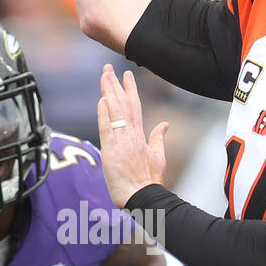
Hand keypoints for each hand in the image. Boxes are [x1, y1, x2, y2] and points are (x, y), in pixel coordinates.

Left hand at [97, 65, 167, 206]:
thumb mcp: (158, 157)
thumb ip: (158, 138)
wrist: (144, 197)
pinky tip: (102, 100)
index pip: (135, 106)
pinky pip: (107, 129)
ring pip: (114, 112)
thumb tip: (164, 124)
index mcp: (141, 135)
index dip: (130, 89)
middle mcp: (131, 135)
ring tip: (103, 76)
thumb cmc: (149, 181)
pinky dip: (104, 114)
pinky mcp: (111, 152)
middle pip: (123, 104)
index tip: (126, 74)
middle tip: (107, 68)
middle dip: (114, 84)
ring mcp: (121, 142)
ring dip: (108, 92)